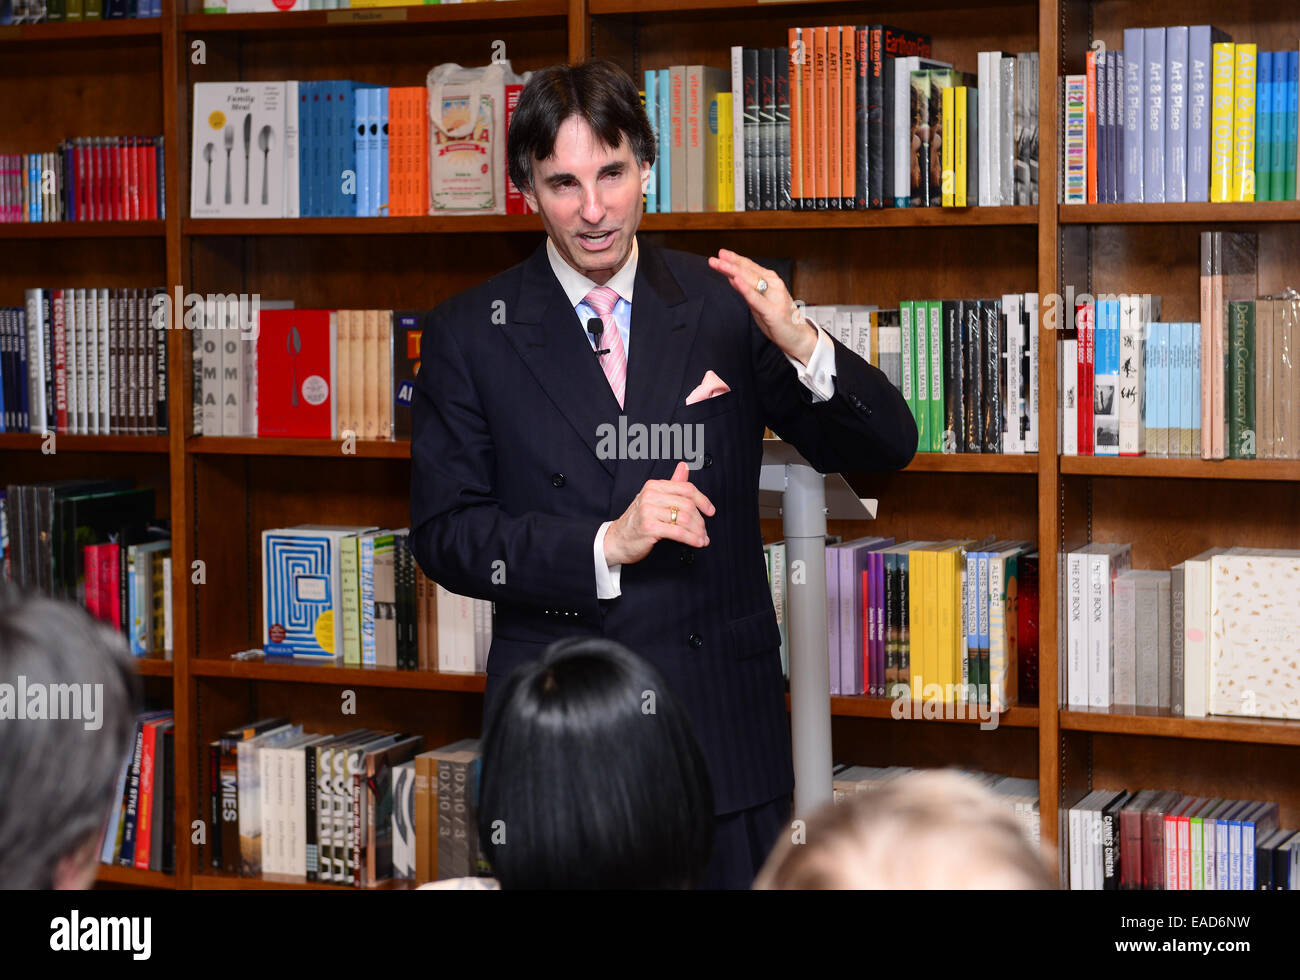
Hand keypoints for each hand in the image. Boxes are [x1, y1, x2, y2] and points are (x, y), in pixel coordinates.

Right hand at [603, 461, 714, 565]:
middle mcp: (650, 495)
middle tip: (704, 531)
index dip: (702, 500)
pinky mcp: (649, 527)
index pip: (686, 488)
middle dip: (699, 520)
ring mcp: (648, 511)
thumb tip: (684, 466)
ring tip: (702, 539)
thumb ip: (672, 484)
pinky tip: (696, 542)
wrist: (616, 540)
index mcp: (654, 486)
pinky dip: (691, 538)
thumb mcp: (654, 500)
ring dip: (697, 531)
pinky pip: (677, 532)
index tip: (710, 511)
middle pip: (687, 504)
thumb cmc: (637, 521)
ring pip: (684, 518)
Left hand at [708, 249, 818, 364]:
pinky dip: (745, 288)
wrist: (799, 337)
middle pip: (747, 271)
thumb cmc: (779, 319)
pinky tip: (736, 281)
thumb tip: (732, 277)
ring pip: (750, 280)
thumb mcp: (759, 303)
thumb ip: (747, 289)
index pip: (749, 266)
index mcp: (771, 280)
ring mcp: (774, 297)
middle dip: (729, 264)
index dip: (734, 259)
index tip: (720, 253)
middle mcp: (773, 285)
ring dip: (733, 271)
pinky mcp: (773, 311)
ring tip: (720, 264)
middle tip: (713, 259)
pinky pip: (756, 298)